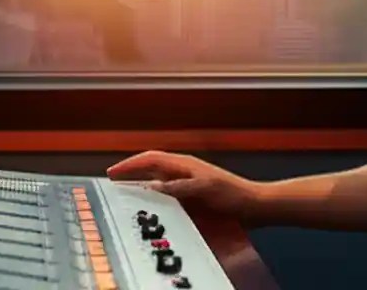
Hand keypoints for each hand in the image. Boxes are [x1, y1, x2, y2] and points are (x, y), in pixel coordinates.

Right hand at [107, 150, 265, 222]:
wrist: (255, 206)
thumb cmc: (233, 195)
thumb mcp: (206, 189)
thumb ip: (180, 186)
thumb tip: (153, 185)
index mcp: (184, 164)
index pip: (151, 159)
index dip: (130, 164)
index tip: (112, 173)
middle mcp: (183, 171)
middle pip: (150, 167)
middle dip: (130, 172)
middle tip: (112, 182)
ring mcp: (187, 183)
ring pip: (156, 180)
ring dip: (140, 184)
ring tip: (124, 194)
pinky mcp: (192, 196)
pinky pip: (166, 193)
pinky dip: (153, 196)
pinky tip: (149, 208)